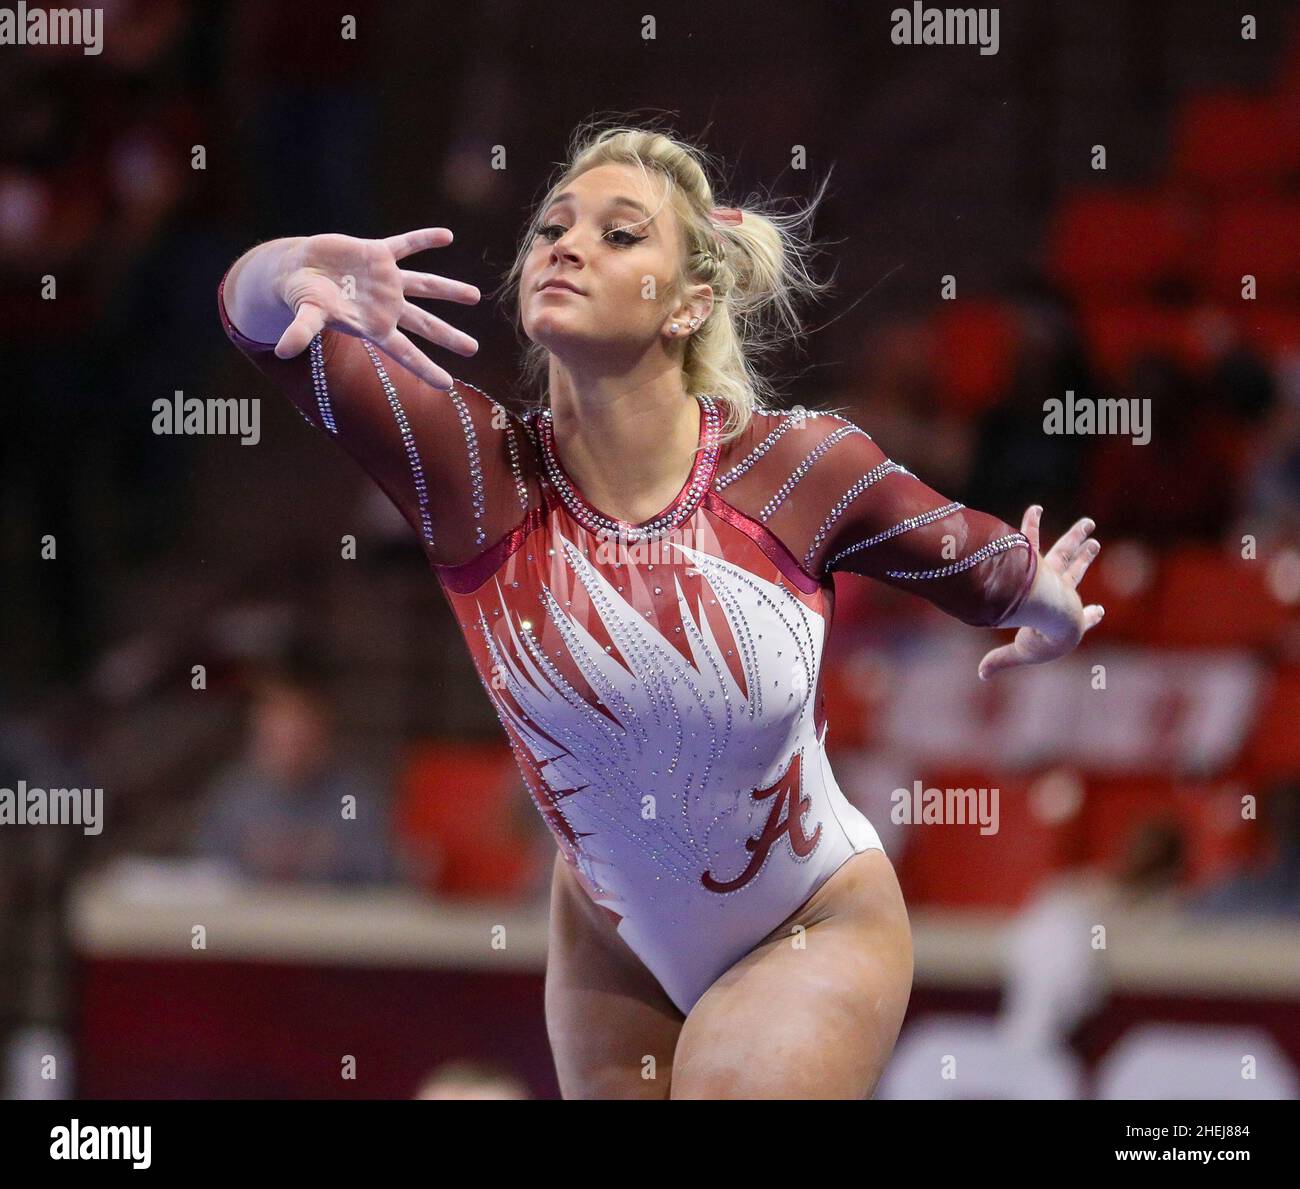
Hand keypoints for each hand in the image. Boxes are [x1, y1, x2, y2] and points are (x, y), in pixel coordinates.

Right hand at [273, 227, 480, 389]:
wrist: (298, 270)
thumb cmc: (303, 299)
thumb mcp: (306, 315)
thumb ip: (301, 331)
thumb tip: (283, 350)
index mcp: (373, 327)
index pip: (405, 353)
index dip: (425, 368)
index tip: (447, 385)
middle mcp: (385, 306)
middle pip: (424, 324)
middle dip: (449, 336)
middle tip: (473, 349)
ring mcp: (385, 281)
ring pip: (424, 286)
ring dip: (449, 290)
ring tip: (475, 296)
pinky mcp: (377, 254)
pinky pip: (406, 245)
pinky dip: (424, 239)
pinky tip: (447, 236)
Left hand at [977, 505, 1104, 680]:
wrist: (1055, 620)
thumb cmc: (1044, 641)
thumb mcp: (1023, 653)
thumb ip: (1002, 660)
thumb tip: (982, 674)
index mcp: (1066, 617)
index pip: (1083, 619)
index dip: (1091, 618)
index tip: (1100, 611)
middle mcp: (1064, 591)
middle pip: (1076, 571)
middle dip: (1084, 559)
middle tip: (1094, 543)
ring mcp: (1054, 576)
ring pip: (1065, 551)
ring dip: (1076, 535)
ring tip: (1088, 521)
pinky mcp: (1040, 565)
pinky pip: (1031, 540)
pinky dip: (1030, 524)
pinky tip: (1034, 507)